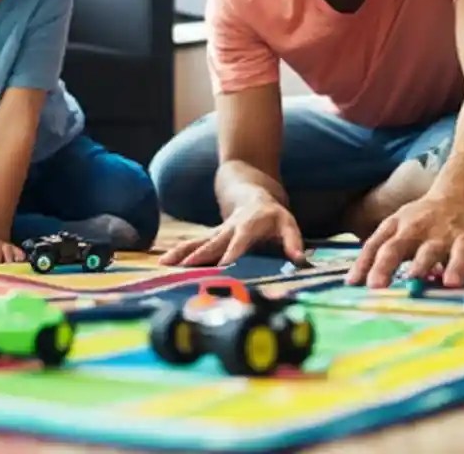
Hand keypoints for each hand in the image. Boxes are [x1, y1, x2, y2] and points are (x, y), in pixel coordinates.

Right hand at [159, 199, 304, 266]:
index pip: (240, 240)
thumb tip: (300, 260)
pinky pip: (192, 245)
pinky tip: (163, 263)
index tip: (224, 264)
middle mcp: (229, 229)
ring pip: (197, 243)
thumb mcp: (288, 224)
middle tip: (184, 269)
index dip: (232, 251)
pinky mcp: (209, 237)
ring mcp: (216, 233)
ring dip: (181, 253)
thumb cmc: (273, 215)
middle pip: (212, 243)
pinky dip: (178, 253)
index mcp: (249, 226)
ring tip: (164, 264)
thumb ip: (293, 241)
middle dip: (198, 256)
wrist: (251, 194)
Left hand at [345, 192, 463, 288]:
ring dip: (455, 266)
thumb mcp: (393, 227)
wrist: (463, 193)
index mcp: (406, 230)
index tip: (369, 286)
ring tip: (451, 282)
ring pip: (458, 252)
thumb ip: (373, 253)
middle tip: (410, 283)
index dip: (378, 265)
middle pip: (422, 251)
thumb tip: (351, 282)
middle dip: (416, 266)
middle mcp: (433, 234)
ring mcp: (461, 237)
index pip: (387, 247)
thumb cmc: (421, 219)